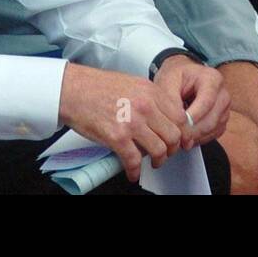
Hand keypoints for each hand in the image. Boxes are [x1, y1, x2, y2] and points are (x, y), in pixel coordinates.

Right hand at [58, 62, 188, 182]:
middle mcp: (145, 106)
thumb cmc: (98, 87)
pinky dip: (135, 171)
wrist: (74, 90)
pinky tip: (132, 172)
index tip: (182, 141)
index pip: (179, 116)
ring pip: (159, 150)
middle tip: (167, 153)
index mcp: (151, 92)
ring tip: (153, 163)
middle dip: (173, 149)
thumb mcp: (133, 84)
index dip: (183, 132)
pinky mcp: (117, 137)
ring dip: (158, 161)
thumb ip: (150, 98)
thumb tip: (163, 116)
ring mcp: (132, 122)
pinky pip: (134, 160)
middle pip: (173, 135)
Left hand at [153, 55, 230, 147]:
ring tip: (176, 135)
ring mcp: (224, 108)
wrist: (181, 79)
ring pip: (212, 129)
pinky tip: (185, 134)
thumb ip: (171, 101)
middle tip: (174, 137)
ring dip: (193, 136)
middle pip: (211, 119)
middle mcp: (222, 93)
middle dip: (191, 131)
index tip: (178, 126)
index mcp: (212, 78)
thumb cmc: (175, 78)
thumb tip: (179, 122)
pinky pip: (212, 135)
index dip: (193, 117)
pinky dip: (198, 138)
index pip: (207, 102)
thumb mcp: (167, 82)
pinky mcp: (222, 121)